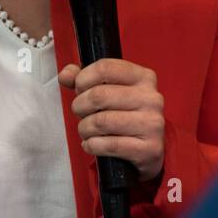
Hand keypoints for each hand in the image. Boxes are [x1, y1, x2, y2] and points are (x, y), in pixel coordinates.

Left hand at [58, 59, 164, 182]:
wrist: (148, 149)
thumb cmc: (125, 115)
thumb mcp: (108, 90)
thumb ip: (83, 79)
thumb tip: (65, 74)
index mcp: (143, 77)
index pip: (105, 68)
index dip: (83, 79)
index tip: (80, 89)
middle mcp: (151, 98)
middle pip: (98, 95)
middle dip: (80, 106)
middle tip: (81, 112)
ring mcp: (152, 124)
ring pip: (101, 122)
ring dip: (85, 128)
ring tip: (87, 130)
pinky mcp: (149, 148)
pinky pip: (108, 145)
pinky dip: (92, 145)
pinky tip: (93, 144)